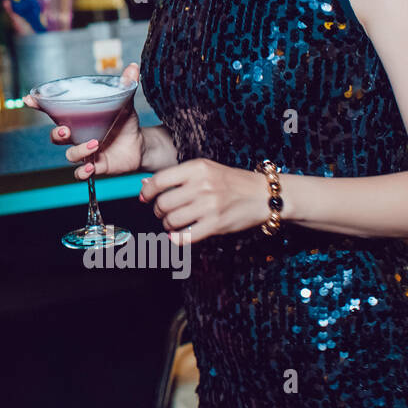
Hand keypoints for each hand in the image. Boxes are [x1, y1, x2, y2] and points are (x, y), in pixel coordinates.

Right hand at [25, 63, 142, 178]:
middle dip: (57, 134)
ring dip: (78, 150)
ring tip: (94, 144)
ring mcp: (84, 151)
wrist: (139, 144)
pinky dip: (83, 172)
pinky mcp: (94, 165)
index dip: (39, 105)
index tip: (29, 99)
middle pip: (56, 137)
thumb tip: (133, 67)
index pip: (53, 111)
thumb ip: (127, 85)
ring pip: (69, 154)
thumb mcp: (125, 102)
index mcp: (78, 118)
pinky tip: (91, 167)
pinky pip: (80, 173)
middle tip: (67, 129)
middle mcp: (77, 135)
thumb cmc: (124, 122)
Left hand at [138, 158, 269, 245]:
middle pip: (163, 203)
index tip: (145, 198)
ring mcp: (209, 206)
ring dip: (167, 225)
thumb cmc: (232, 182)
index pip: (159, 180)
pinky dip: (177, 238)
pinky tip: (177, 235)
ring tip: (172, 223)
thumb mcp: (205, 170)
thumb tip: (145, 183)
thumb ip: (177, 176)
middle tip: (162, 212)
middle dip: (158, 211)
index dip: (147, 192)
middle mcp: (202, 185)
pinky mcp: (216, 224)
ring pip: (172, 220)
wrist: (263, 195)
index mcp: (197, 168)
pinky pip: (186, 236)